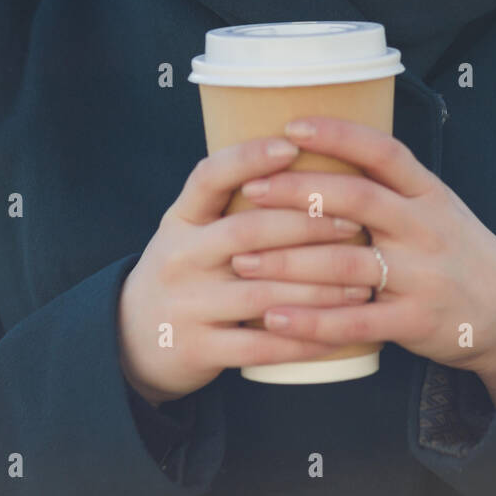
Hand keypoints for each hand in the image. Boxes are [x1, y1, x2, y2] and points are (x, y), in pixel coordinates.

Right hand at [117, 135, 375, 404]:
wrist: (133, 339)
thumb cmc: (186, 271)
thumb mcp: (191, 230)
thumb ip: (232, 202)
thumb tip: (308, 157)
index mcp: (180, 220)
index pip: (208, 177)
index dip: (248, 158)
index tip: (291, 146)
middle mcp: (179, 257)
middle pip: (247, 232)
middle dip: (308, 225)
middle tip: (355, 222)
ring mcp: (186, 305)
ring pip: (262, 293)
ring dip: (319, 288)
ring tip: (361, 282)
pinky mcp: (197, 349)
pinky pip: (260, 346)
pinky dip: (303, 340)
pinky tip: (338, 333)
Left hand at [228, 116, 495, 395]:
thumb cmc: (453, 248)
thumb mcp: (434, 204)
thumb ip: (387, 184)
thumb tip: (318, 150)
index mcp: (428, 192)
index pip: (383, 152)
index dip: (338, 135)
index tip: (292, 126)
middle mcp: (425, 228)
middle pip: (357, 200)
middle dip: (298, 193)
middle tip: (250, 191)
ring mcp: (422, 276)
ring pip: (346, 263)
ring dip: (288, 261)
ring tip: (241, 259)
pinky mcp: (414, 321)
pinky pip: (355, 322)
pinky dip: (310, 322)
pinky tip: (273, 318)